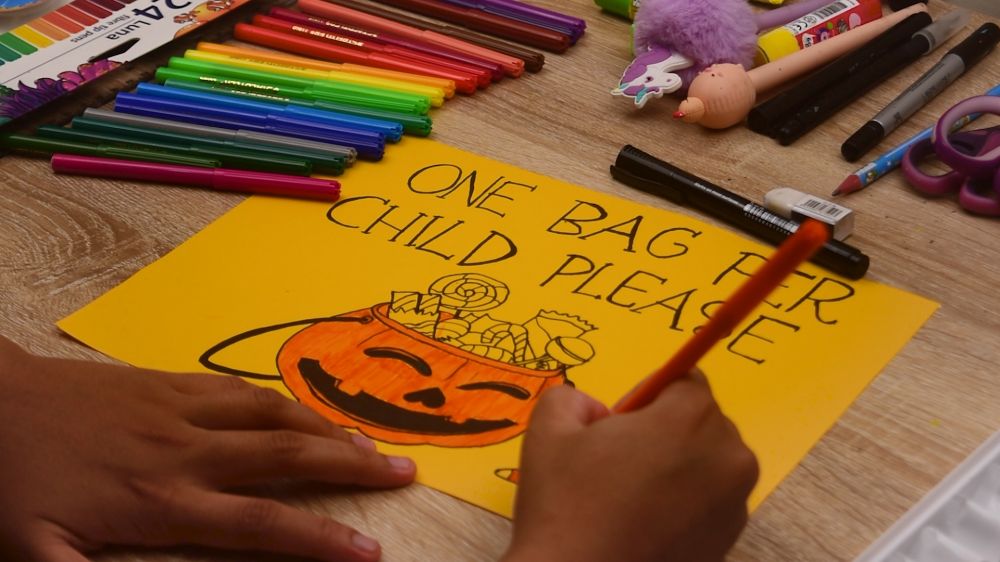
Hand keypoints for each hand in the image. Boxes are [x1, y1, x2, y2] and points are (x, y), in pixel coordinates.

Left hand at [0, 335, 414, 561]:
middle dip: (351, 468)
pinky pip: (240, 389)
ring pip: (273, 413)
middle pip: (286, 457)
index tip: (367, 553)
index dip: (319, 541)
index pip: (260, 524)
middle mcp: (186, 452)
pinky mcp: (167, 382)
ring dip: (327, 429)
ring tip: (369, 443)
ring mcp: (181, 409)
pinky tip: (301, 411)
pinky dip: (282, 402)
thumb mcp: (34, 552)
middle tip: (403, 473)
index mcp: (162, 501)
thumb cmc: (11, 482)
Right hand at [502, 371, 757, 561]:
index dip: (648, 396)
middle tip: (617, 462)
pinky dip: (683, 504)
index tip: (617, 425)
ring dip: (677, 468)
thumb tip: (597, 412)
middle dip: (665, 431)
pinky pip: (709, 502)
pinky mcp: (730, 542)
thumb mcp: (549, 429)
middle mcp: (729, 457)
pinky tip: (644, 524)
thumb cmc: (566, 506)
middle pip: (701, 422)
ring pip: (707, 463)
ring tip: (628, 498)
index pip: (686, 381)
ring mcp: (735, 505)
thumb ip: (575, 397)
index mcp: (691, 419)